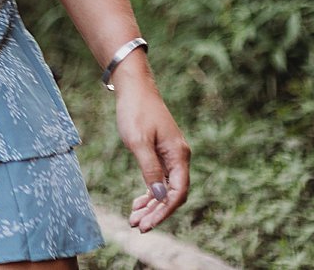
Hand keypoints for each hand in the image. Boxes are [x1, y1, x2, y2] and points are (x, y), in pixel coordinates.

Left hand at [114, 73, 189, 233]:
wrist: (134, 86)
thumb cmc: (135, 110)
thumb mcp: (138, 141)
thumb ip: (149, 169)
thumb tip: (159, 196)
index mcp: (179, 155)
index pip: (177, 193)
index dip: (163, 211)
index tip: (147, 224)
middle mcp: (179, 157)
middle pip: (172, 194)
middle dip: (155, 212)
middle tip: (137, 226)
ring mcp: (170, 155)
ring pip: (165, 189)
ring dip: (151, 205)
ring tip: (134, 219)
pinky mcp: (161, 152)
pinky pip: (159, 179)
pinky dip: (149, 192)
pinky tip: (138, 202)